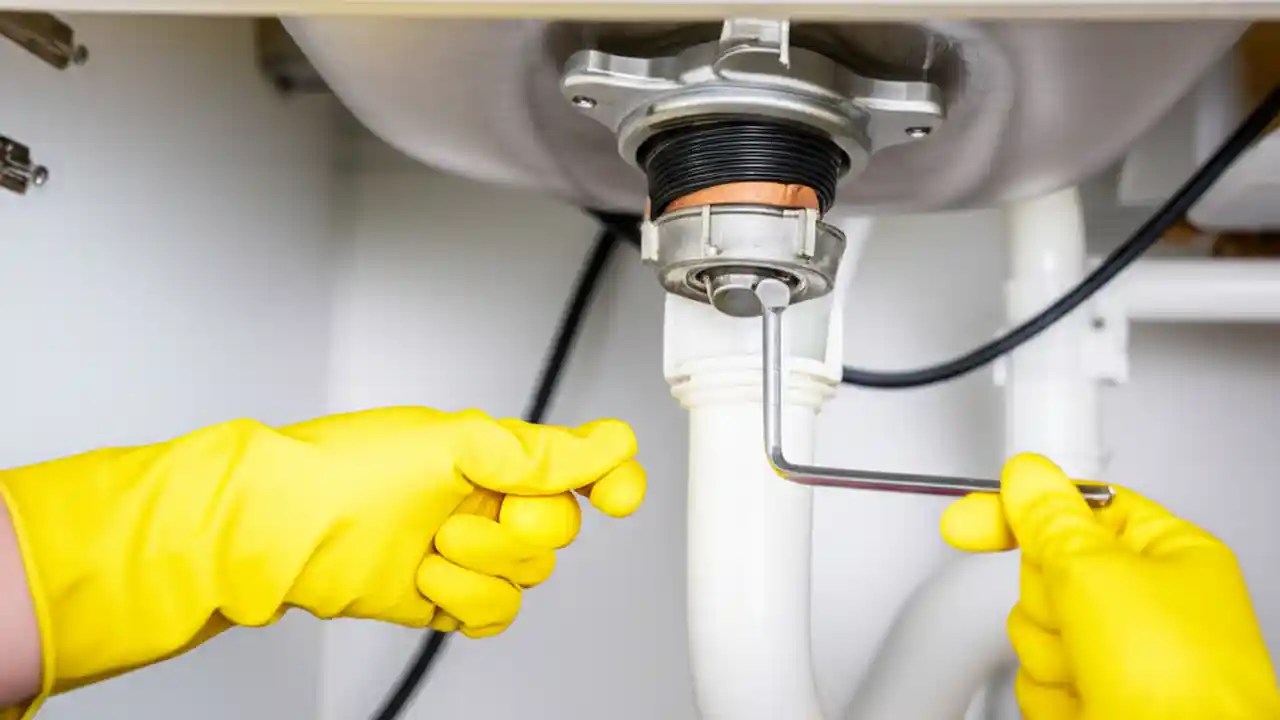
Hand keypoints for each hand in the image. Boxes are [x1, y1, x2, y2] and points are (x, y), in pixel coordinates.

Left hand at [0, 407, 644, 712]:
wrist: (275, 531)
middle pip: (559, 531)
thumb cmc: (342, 471)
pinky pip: (496, 612)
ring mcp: (467, 550)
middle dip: (517, 528)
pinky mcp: (447, 596)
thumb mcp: (450, 444)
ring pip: (528, 576)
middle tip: (465, 512)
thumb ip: (537, 453)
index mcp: (493, 454)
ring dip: (480, 563)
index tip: (618, 494)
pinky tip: (429, 577)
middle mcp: (486, 499)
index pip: (578, 468)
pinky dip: (467, 598)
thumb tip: (609, 444)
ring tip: (430, 544)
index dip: (610, 480)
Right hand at [941, 453, 1279, 719]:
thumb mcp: (1097, 574)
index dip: (1020, 511)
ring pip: (1035, 631)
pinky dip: (1053, 696)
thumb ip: (1048, 518)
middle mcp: (1148, 603)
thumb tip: (1026, 475)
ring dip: (1050, 654)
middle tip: (1078, 618)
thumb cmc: (1179, 686)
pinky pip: (1036, 680)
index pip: (1080, 508)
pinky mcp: (1095, 699)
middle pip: (1046, 572)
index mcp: (1169, 555)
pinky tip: (1088, 706)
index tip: (969, 521)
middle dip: (1047, 602)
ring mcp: (1121, 656)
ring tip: (1094, 673)